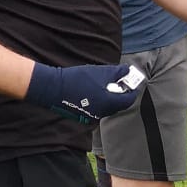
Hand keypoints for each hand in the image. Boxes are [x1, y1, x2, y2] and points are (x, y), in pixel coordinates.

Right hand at [26, 61, 145, 125]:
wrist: (54, 88)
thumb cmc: (77, 78)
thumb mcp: (100, 72)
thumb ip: (117, 72)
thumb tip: (128, 70)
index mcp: (109, 103)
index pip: (128, 100)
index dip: (132, 90)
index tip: (132, 82)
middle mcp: (102, 112)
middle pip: (118, 104)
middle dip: (121, 93)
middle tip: (120, 82)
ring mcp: (92, 115)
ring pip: (107, 107)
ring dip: (110, 97)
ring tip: (106, 84)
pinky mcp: (84, 115)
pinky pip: (98, 108)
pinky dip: (101, 100)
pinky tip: (94, 90)